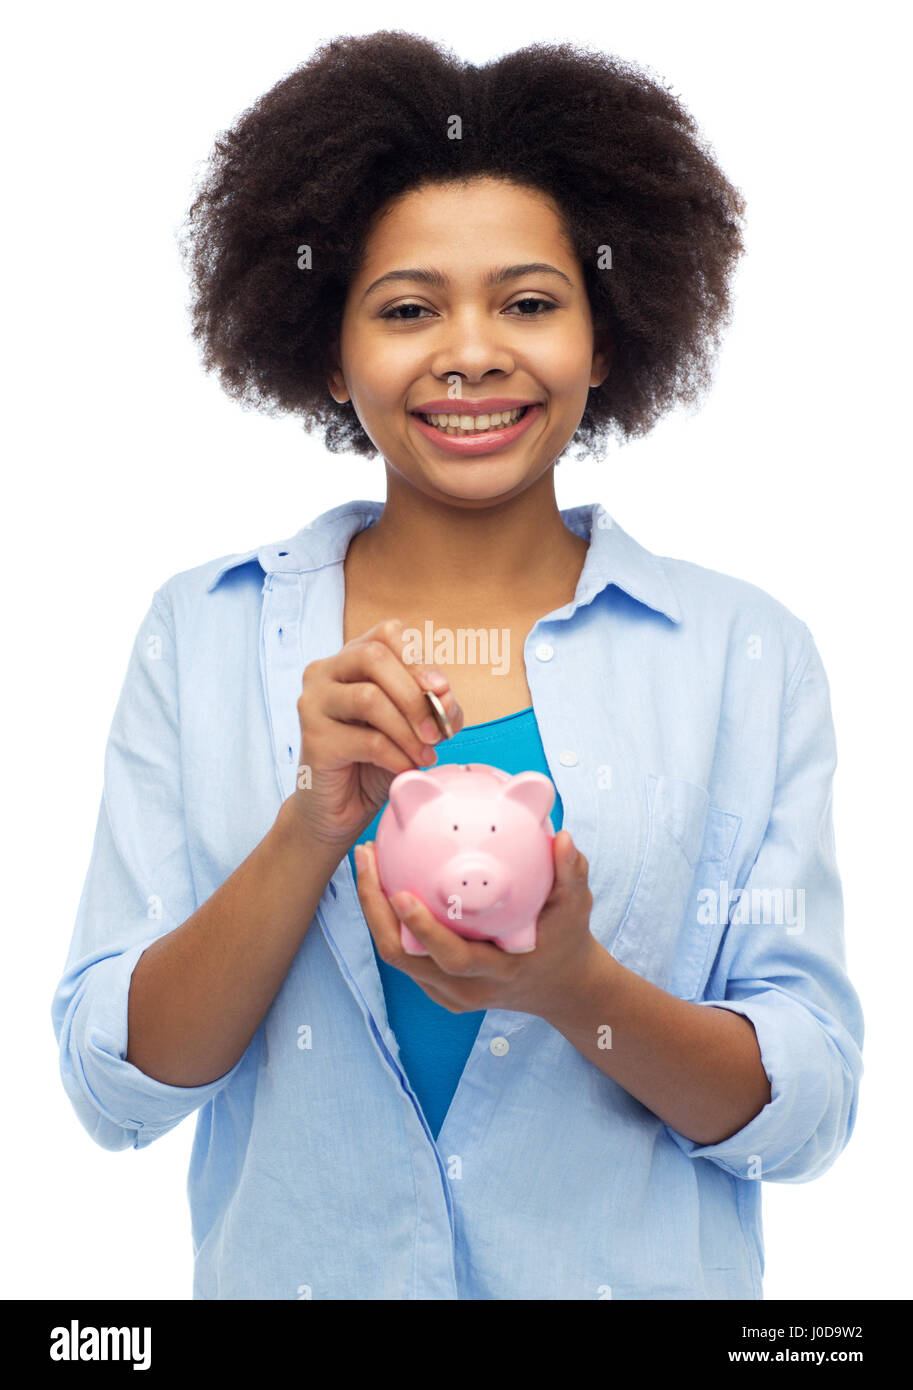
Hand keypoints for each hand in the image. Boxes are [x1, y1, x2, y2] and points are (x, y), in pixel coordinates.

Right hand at [285, 617, 463, 853]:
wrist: (338, 810)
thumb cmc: (375, 762)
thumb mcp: (414, 727)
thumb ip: (434, 707)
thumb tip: (446, 696)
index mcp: (351, 659)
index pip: (387, 633)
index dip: (419, 657)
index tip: (442, 689)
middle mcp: (325, 673)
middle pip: (374, 657)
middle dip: (414, 695)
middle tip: (437, 731)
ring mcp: (313, 703)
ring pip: (369, 698)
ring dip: (408, 729)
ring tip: (426, 754)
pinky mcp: (314, 739)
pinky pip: (367, 740)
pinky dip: (397, 755)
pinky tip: (406, 768)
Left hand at [353, 828, 599, 1018]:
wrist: (559, 986)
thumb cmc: (566, 938)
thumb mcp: (576, 908)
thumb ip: (570, 874)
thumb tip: (563, 837)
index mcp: (499, 971)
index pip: (452, 958)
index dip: (422, 930)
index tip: (400, 892)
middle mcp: (467, 988)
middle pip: (404, 956)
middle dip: (376, 909)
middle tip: (367, 858)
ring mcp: (448, 992)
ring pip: (396, 954)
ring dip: (373, 909)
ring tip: (367, 861)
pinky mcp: (436, 987)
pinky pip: (403, 953)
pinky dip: (386, 919)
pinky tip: (382, 878)